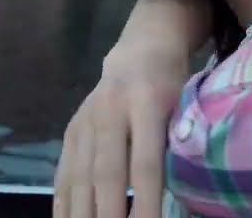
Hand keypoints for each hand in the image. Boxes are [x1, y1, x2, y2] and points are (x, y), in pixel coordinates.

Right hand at [54, 41, 188, 217]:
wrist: (141, 51)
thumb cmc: (174, 86)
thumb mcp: (187, 105)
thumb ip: (182, 143)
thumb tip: (184, 191)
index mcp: (146, 103)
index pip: (146, 163)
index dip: (147, 203)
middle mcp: (109, 111)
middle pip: (106, 174)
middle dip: (108, 215)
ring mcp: (85, 121)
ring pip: (80, 176)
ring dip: (82, 215)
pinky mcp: (71, 131)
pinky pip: (64, 173)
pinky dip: (64, 204)